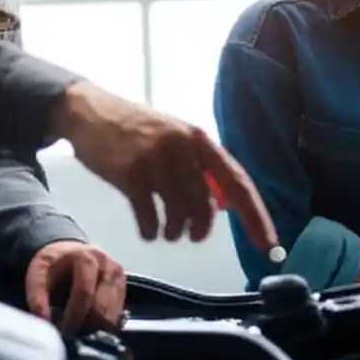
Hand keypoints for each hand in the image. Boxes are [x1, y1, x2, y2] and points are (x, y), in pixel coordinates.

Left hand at [24, 240, 125, 333]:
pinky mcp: (123, 287)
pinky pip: (118, 315)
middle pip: (101, 307)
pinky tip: (90, 321)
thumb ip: (36, 294)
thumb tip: (43, 318)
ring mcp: (118, 275)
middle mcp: (106, 264)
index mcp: (85, 257)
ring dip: (95, 326)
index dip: (74, 315)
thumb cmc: (54, 265)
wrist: (69, 253)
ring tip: (79, 325)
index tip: (63, 329)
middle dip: (85, 324)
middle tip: (70, 330)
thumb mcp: (38, 273)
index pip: (84, 292)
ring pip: (112, 315)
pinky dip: (104, 324)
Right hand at [50, 80, 278, 251]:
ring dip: (175, 231)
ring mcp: (155, 158)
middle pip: (206, 203)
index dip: (256, 217)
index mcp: (199, 139)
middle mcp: (182, 146)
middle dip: (201, 228)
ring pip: (179, 211)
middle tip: (192, 235)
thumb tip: (225, 205)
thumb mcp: (173, 138)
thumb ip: (199, 167)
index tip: (269, 246)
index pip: (237, 183)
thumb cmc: (135, 131)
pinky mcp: (130, 172)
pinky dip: (152, 230)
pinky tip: (149, 230)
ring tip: (168, 233)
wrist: (90, 113)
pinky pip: (149, 215)